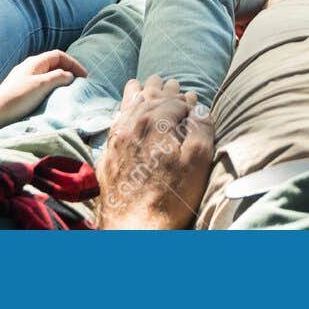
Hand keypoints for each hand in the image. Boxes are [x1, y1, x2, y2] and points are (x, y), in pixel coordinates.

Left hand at [0, 50, 86, 136]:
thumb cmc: (18, 98)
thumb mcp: (41, 85)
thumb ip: (58, 77)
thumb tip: (70, 75)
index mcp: (35, 62)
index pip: (59, 55)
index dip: (73, 63)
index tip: (84, 76)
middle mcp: (29, 67)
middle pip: (53, 63)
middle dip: (68, 70)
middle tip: (79, 82)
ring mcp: (24, 78)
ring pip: (47, 73)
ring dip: (60, 78)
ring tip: (68, 89)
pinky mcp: (21, 89)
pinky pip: (41, 82)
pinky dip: (51, 86)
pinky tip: (52, 96)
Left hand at [97, 76, 214, 229]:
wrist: (134, 228)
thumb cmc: (170, 197)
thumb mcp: (197, 163)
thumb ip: (201, 130)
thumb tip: (199, 108)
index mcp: (156, 122)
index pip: (173, 100)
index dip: (185, 98)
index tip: (192, 96)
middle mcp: (133, 125)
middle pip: (148, 98)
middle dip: (161, 89)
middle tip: (168, 81)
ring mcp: (116, 140)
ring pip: (127, 107)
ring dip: (137, 94)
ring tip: (141, 84)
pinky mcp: (107, 156)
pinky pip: (114, 124)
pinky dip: (120, 112)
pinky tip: (122, 114)